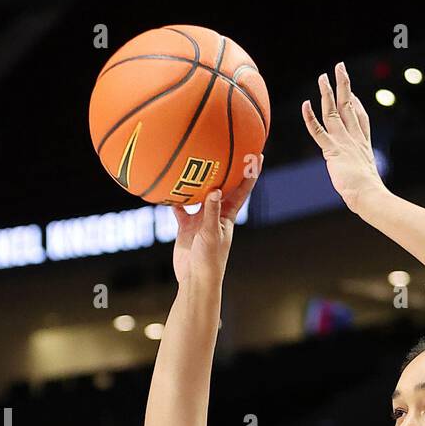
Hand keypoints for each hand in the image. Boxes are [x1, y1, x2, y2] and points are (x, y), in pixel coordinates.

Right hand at [172, 153, 262, 286]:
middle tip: (228, 145)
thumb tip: (216, 190)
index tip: (258, 154)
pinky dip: (174, 198)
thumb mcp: (211, 234)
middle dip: (227, 168)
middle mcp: (216, 214)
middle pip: (223, 185)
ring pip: (200, 194)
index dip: (251, 172)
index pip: (242, 189)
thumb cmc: (209, 260)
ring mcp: (201, 219)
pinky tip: (167, 186)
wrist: (195, 280)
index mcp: (229, 215)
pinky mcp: (187, 226)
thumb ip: (212, 212)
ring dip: (198, 180)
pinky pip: (180, 208)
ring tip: (194, 160)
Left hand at [301, 62, 385, 213]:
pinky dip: (310, 117)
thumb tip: (368, 189)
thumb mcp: (368, 181)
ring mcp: (343, 142)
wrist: (368, 196)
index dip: (357, 105)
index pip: (360, 120)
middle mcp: (354, 139)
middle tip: (340, 68)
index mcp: (363, 145)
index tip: (353, 94)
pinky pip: (318, 130)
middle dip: (344, 86)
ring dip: (327, 93)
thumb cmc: (370, 194)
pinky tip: (305, 104)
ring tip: (322, 76)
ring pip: (334, 112)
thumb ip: (364, 177)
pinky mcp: (332, 150)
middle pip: (349, 106)